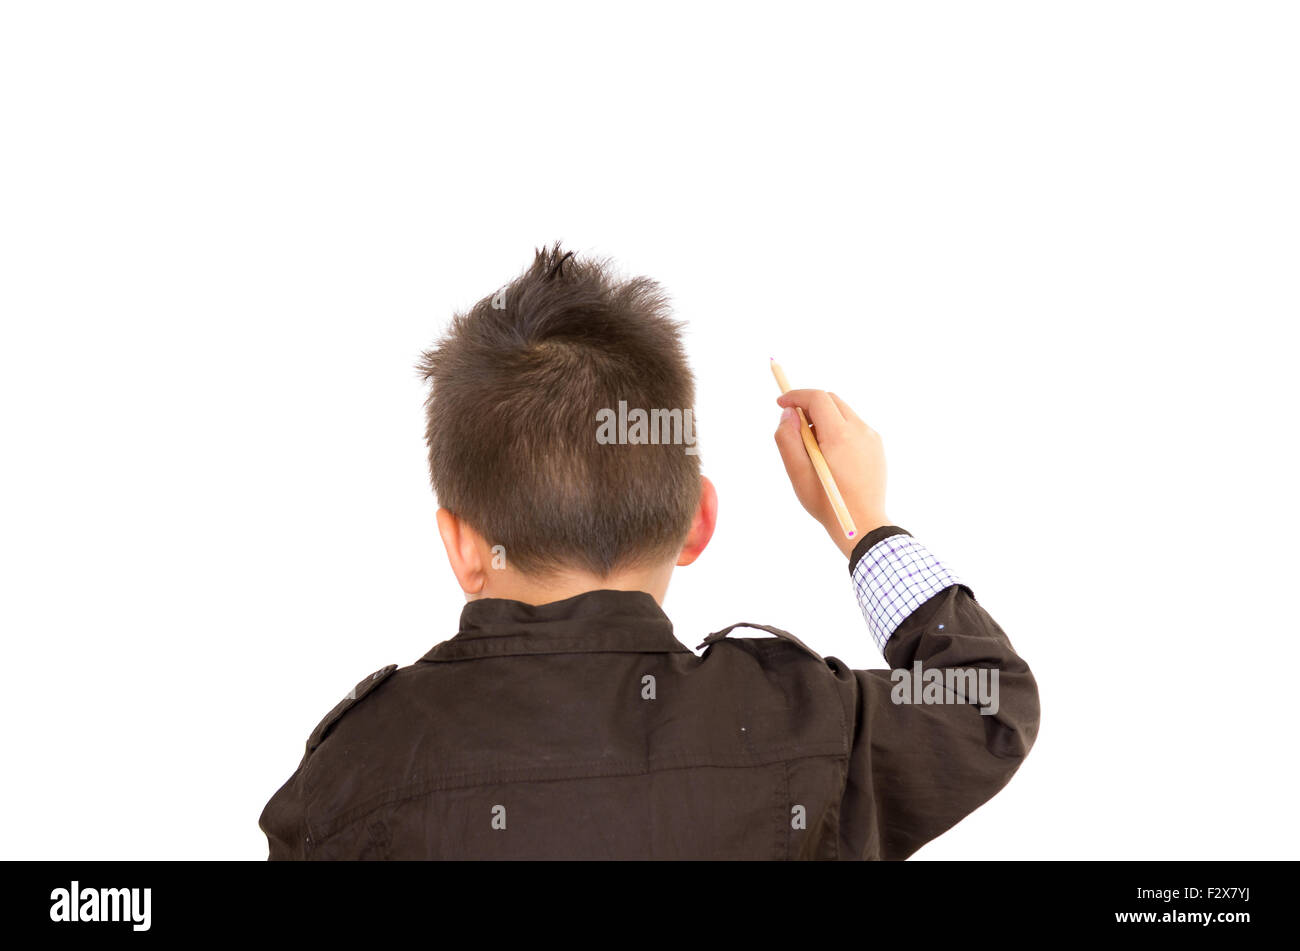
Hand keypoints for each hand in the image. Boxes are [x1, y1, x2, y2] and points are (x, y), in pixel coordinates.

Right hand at [773, 389, 888, 558]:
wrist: (862, 524)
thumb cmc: (826, 503)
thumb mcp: (798, 472)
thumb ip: (788, 438)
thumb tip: (788, 413)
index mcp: (840, 435)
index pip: (817, 398)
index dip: (796, 396)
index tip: (780, 403)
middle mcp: (860, 430)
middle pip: (831, 401)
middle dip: (809, 406)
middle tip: (794, 426)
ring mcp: (871, 438)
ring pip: (843, 413)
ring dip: (823, 420)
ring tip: (812, 449)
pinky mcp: (876, 447)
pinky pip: (854, 427)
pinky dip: (837, 430)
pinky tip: (830, 456)